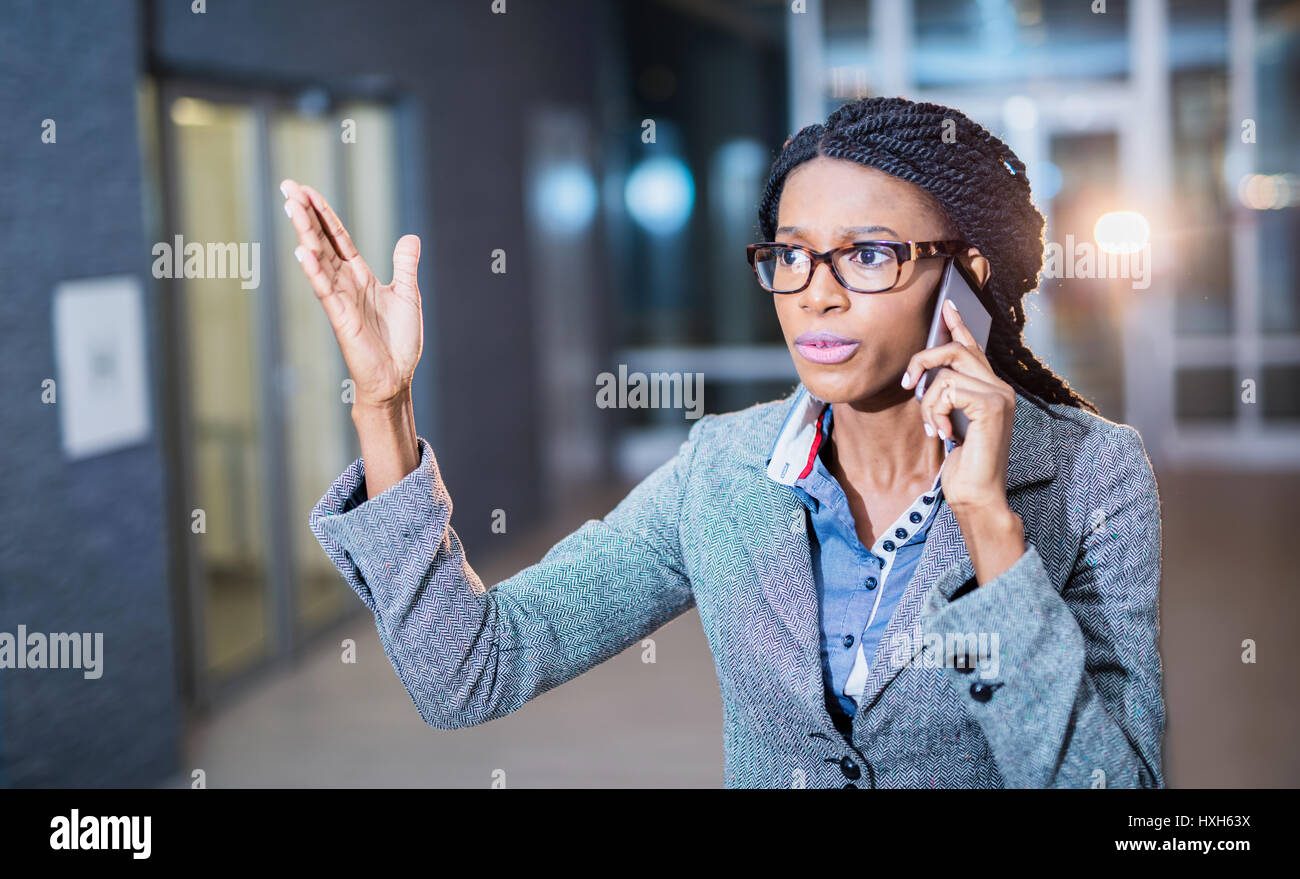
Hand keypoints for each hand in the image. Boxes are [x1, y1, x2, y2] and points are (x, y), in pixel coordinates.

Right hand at [280, 178, 422, 410]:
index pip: (337, 236)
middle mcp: (345, 282)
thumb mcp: (407, 295)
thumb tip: (410, 237)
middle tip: (287, 186)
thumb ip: (405, 266)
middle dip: (306, 213)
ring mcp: (339, 298)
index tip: (306, 189)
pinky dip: (314, 271)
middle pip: (321, 240)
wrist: (396, 377)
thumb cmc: (399, 341)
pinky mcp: (340, 318)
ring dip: (305, 233)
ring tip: (291, 206)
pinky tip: (302, 251)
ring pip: (319, 259)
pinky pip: (325, 290)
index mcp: (359, 274)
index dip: (323, 212)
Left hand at [901, 299, 1024, 582]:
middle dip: (924, 360)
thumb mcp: (948, 423)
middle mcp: (1000, 388)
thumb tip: (927, 376)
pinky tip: (943, 433)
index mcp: (990, 390)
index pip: (973, 349)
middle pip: (956, 350)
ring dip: (928, 402)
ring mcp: (1000, 395)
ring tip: (933, 427)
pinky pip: (948, 390)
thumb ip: (945, 398)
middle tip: (908, 383)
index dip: (958, 327)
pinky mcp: (993, 405)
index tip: (946, 307)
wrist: (977, 495)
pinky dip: (935, 411)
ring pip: (946, 374)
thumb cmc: (963, 466)